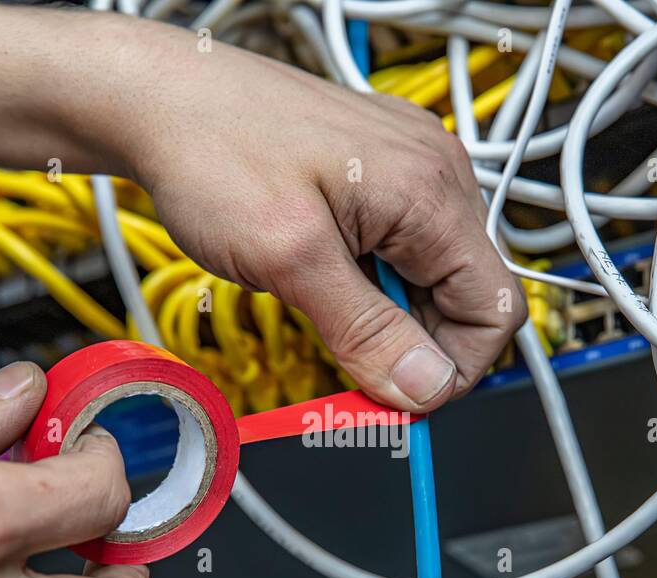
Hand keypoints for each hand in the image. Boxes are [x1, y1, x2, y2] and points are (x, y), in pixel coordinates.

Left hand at [112, 22, 526, 411]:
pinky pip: (400, 250)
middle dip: (414, 347)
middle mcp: (435, 173)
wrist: (160, 97)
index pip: (496, 308)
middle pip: (466, 297)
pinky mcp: (380, 174)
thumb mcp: (290, 259)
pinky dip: (368, 284)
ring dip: (386, 317)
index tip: (399, 400)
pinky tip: (320, 279)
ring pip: (430, 279)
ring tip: (319, 307)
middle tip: (349, 369)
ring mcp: (409, 170)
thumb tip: (424, 387)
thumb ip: (366, 330)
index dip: (453, 369)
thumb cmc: (212, 149)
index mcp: (431, 190)